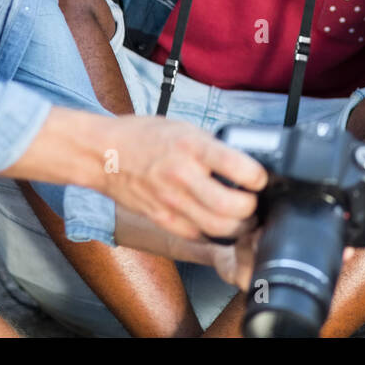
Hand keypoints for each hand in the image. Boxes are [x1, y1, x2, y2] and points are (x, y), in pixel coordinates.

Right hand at [98, 115, 267, 240]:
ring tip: (242, 218)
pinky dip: (213, 233)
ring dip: (237, 227)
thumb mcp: (185, 129)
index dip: (257, 177)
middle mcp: (182, 175)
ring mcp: (171, 201)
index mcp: (191, 147)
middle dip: (251, 208)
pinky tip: (217, 223)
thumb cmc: (145, 137)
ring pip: (217, 228)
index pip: (237, 167)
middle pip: (231, 206)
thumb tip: (244, 162)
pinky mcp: (162, 218)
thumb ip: (213, 147)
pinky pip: (197, 235)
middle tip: (253, 201)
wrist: (104, 153)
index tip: (260, 178)